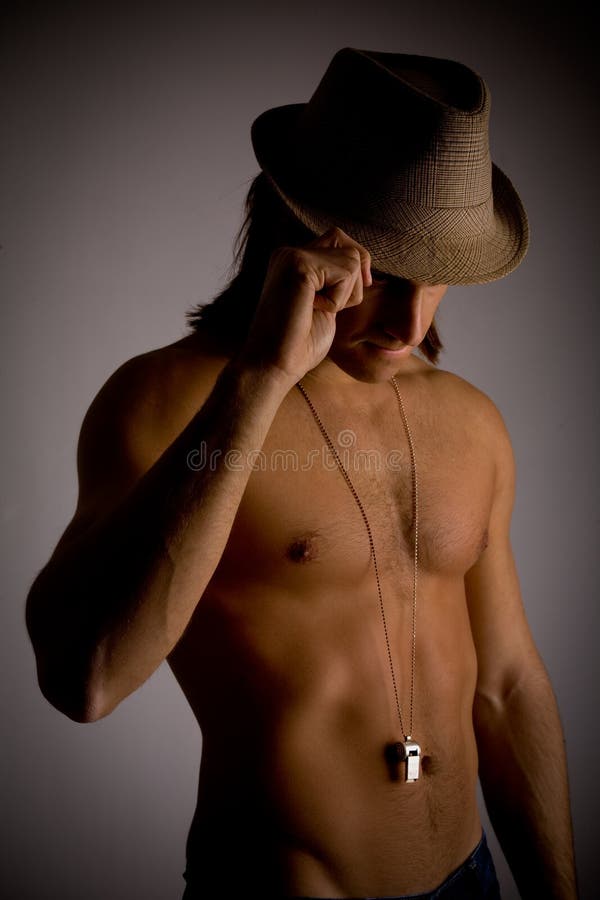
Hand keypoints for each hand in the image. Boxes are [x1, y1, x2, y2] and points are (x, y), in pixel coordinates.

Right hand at [240, 227, 371, 382]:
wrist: (273, 366)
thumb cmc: (299, 344)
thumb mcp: (326, 304)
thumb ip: (336, 279)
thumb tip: (363, 263)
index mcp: (291, 260)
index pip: (338, 239)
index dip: (354, 265)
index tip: (351, 297)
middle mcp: (288, 252)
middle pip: (348, 245)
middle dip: (353, 280)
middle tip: (328, 309)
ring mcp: (291, 256)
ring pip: (351, 259)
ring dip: (345, 294)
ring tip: (316, 311)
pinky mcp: (298, 265)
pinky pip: (345, 273)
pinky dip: (338, 299)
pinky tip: (313, 311)